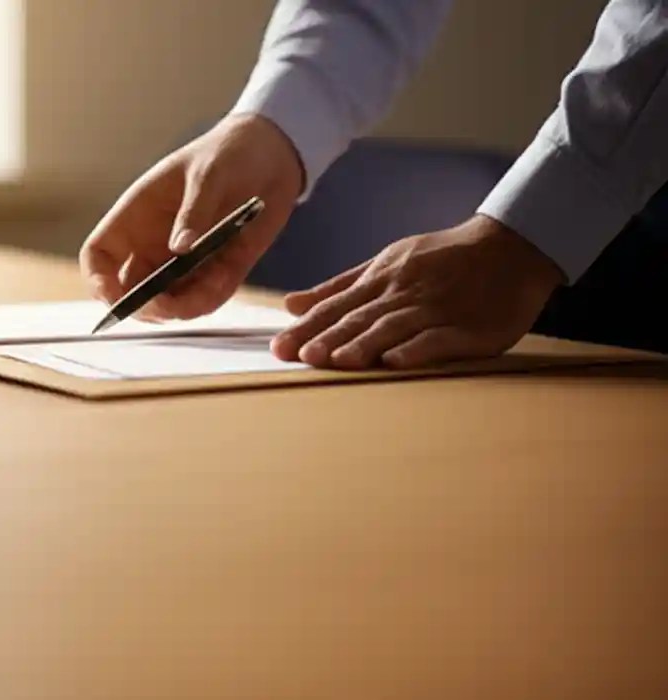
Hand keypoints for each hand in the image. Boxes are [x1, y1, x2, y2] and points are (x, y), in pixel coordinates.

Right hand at [79, 113, 302, 320]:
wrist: (271, 154)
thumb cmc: (228, 153)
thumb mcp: (209, 174)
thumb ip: (194, 210)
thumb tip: (179, 248)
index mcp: (136, 217)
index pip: (98, 256)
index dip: (99, 281)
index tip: (117, 299)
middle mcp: (152, 245)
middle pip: (130, 292)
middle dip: (147, 307)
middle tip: (171, 305)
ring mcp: (182, 262)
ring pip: (169, 303)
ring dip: (185, 307)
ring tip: (213, 283)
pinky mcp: (215, 270)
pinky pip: (204, 299)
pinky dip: (212, 298)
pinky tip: (226, 275)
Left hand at [271, 215, 564, 368]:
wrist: (509, 248)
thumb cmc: (442, 260)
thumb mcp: (387, 264)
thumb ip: (338, 288)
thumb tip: (290, 304)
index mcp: (381, 279)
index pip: (336, 306)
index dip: (307, 326)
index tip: (279, 346)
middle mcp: (402, 293)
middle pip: (359, 318)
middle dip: (327, 337)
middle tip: (299, 356)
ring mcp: (435, 309)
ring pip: (393, 327)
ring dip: (364, 344)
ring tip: (337, 360)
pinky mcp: (468, 327)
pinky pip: (439, 338)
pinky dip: (417, 349)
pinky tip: (395, 362)